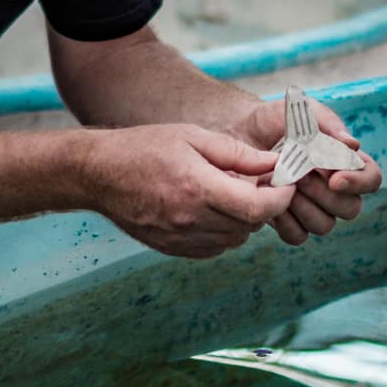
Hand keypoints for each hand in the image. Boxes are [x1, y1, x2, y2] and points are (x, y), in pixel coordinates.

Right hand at [83, 124, 297, 258]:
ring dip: (244, 219)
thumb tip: (273, 163)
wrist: (99, 174)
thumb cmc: (145, 147)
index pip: (258, 208)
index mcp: (198, 188)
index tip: (287, 183)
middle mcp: (191, 220)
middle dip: (264, 205)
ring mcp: (181, 239)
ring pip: (235, 239)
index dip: (281, 198)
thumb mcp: (192, 137)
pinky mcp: (173, 248)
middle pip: (250, 225)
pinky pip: (214, 247)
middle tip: (261, 182)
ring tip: (230, 193)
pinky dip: (223, 231)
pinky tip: (211, 208)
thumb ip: (236, 153)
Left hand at [234, 93, 382, 245]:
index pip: (371, 179)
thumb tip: (352, 145)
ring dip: (303, 205)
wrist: (238, 132)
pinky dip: (284, 220)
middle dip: (324, 193)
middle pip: (350, 209)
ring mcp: (312, 209)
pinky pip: (297, 235)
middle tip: (299, 174)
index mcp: (345, 162)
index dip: (359, 182)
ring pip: (324, 225)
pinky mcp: (288, 222)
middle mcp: (334, 190)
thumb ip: (327, 124)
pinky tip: (270, 197)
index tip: (335, 177)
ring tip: (282, 182)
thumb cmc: (273, 120)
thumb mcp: (300, 112)